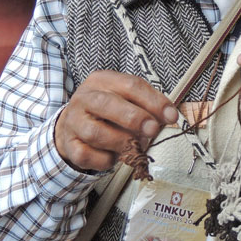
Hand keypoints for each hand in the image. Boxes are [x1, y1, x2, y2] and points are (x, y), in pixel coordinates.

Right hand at [55, 71, 177, 171]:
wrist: (72, 125)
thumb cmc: (108, 111)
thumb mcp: (126, 99)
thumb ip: (148, 106)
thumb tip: (170, 116)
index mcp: (102, 81)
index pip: (130, 85)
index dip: (153, 101)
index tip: (171, 116)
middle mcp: (84, 98)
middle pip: (108, 104)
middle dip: (134, 118)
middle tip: (153, 130)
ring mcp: (73, 121)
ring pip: (96, 133)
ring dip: (121, 142)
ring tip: (134, 146)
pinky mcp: (69, 145)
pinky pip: (88, 155)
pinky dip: (105, 159)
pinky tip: (114, 156)